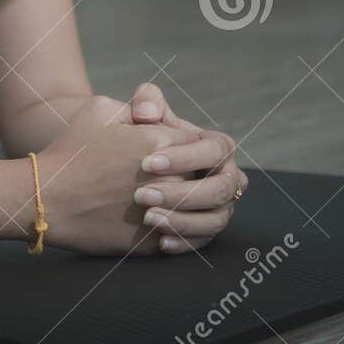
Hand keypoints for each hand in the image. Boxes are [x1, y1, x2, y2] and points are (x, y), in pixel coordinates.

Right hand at [33, 95, 206, 255]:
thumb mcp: (101, 109)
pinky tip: (168, 226)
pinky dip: (184, 235)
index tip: (192, 153)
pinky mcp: (152, 242)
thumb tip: (158, 116)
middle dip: (208, 178)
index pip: (208, 145)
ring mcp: (164, 213)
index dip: (201, 149)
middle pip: (214, 179)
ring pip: (208, 215)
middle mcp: (170, 179)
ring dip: (201, 209)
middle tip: (202, 180)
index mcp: (161, 141)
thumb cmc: (70, 151)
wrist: (45, 199)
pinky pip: (186, 241)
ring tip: (187, 205)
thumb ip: (138, 107)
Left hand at [124, 81, 246, 253]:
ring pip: (216, 219)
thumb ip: (145, 101)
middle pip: (220, 188)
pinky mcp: (204, 228)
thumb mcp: (137, 113)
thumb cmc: (133, 135)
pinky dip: (184, 242)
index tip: (146, 163)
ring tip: (147, 217)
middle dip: (183, 193)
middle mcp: (224, 177)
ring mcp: (218, 205)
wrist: (119, 166)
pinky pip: (203, 241)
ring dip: (183, 220)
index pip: (215, 149)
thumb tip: (147, 112)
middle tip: (141, 195)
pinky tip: (159, 241)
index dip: (184, 157)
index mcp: (216, 146)